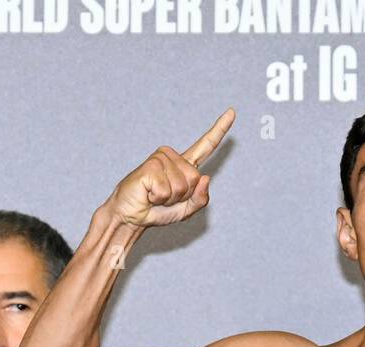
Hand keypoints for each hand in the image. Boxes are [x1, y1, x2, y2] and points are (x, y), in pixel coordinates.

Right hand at [106, 108, 234, 228]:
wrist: (132, 216)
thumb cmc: (157, 211)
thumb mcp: (186, 210)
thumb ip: (200, 199)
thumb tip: (206, 178)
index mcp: (185, 165)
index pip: (206, 145)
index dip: (219, 130)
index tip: (232, 112)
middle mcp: (174, 157)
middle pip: (194, 179)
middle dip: (182, 197)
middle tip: (164, 198)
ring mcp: (161, 158)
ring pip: (181, 186)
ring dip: (170, 199)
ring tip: (155, 196)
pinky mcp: (151, 165)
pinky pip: (167, 190)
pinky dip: (159, 199)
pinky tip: (149, 194)